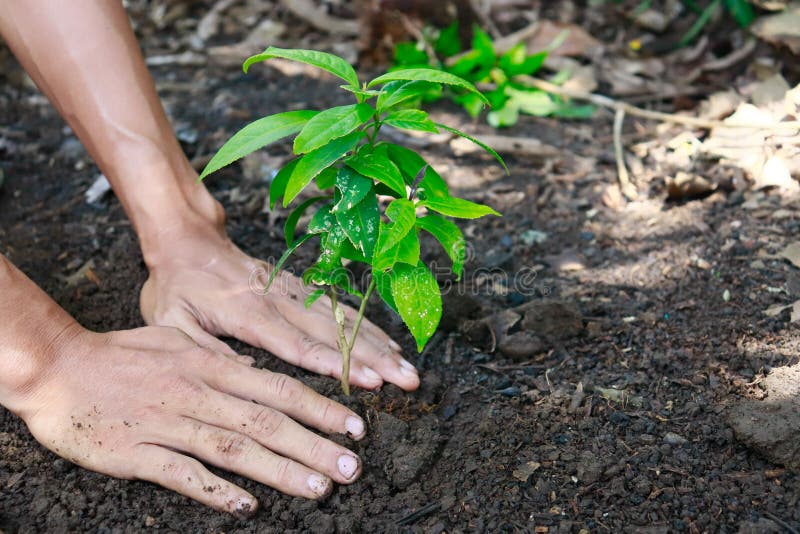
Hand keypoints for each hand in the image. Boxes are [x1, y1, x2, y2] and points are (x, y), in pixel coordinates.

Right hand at [22, 325, 367, 515]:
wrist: (58, 369)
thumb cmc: (120, 354)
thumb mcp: (177, 339)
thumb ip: (220, 359)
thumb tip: (257, 374)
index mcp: (209, 365)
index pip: (277, 388)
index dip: (319, 408)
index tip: (353, 425)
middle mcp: (196, 392)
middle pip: (266, 421)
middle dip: (314, 444)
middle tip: (351, 466)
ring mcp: (167, 423)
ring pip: (233, 448)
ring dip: (280, 470)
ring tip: (318, 487)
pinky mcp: (136, 453)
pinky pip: (182, 474)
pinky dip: (215, 490)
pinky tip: (247, 505)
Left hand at [140, 226, 419, 390]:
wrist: (187, 239)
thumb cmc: (175, 284)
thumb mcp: (170, 321)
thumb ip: (203, 349)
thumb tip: (243, 378)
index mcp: (248, 313)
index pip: (299, 344)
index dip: (336, 363)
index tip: (370, 380)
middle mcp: (279, 299)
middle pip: (335, 332)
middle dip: (375, 358)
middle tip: (407, 379)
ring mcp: (293, 291)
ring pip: (344, 319)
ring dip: (379, 343)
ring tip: (408, 366)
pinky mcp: (299, 286)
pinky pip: (338, 306)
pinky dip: (367, 324)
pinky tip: (388, 342)